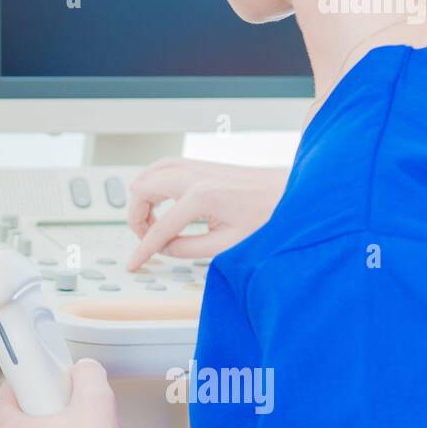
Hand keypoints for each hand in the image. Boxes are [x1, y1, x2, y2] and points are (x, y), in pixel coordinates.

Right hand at [126, 158, 288, 269]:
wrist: (292, 196)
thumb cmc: (268, 218)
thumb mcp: (228, 244)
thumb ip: (189, 248)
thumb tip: (164, 248)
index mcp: (201, 197)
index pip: (159, 228)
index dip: (143, 249)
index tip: (134, 263)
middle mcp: (195, 176)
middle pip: (143, 191)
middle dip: (136, 217)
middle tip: (146, 238)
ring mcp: (198, 166)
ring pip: (149, 173)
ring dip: (142, 197)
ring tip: (150, 220)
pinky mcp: (203, 165)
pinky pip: (164, 166)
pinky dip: (153, 182)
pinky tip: (158, 197)